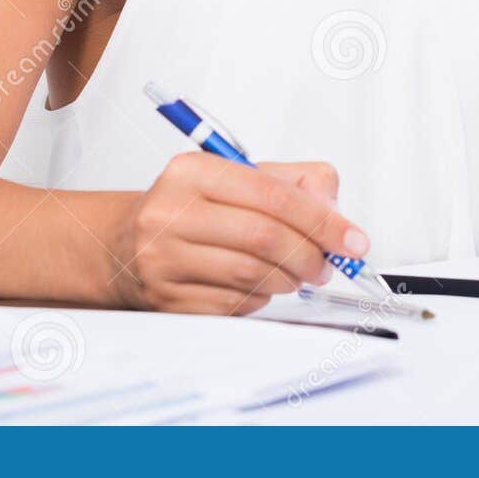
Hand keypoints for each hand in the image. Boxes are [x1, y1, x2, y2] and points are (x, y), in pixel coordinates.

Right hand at [109, 153, 369, 314]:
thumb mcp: (240, 177)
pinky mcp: (165, 299)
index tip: (352, 240)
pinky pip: (233, 305)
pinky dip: (260, 300)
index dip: (323, 221)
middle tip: (327, 264)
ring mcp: (162, 260)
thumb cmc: (194, 209)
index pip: (273, 196)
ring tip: (295, 273)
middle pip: (264, 238)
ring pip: (252, 276)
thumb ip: (297, 183)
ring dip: (288, 280)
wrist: (126, 245)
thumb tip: (336, 214)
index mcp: (192, 171)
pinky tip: (260, 286)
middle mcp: (170, 212)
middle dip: (310, 256)